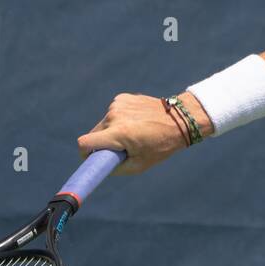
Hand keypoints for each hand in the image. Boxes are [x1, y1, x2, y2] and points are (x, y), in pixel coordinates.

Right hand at [77, 92, 212, 174]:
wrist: (180, 119)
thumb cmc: (161, 145)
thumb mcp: (139, 165)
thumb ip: (114, 168)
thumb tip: (97, 166)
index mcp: (119, 133)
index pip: (84, 143)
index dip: (86, 154)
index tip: (92, 158)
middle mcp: (115, 116)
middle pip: (94, 134)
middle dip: (102, 144)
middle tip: (120, 149)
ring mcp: (117, 104)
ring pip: (103, 124)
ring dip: (112, 131)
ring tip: (133, 134)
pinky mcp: (122, 97)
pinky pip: (112, 113)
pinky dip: (119, 120)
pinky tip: (136, 122)